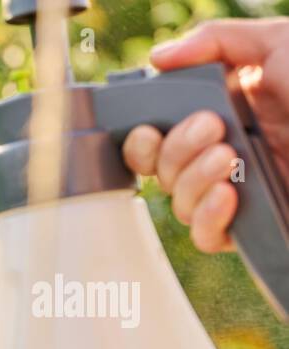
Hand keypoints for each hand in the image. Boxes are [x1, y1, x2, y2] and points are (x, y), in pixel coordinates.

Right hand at [121, 18, 288, 252]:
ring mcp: (242, 188)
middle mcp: (230, 150)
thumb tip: (160, 56)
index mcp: (229, 109)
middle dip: (173, 149)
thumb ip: (216, 41)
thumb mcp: (281, 43)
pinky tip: (229, 195)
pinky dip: (208, 217)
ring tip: (228, 157)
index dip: (143, 136)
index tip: (150, 124)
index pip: (160, 133)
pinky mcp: (257, 224)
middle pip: (160, 169)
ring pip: (178, 201)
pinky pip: (206, 237)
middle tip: (212, 128)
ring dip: (191, 179)